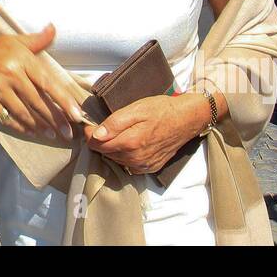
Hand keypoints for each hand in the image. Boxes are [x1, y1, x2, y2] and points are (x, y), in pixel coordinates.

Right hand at [0, 24, 84, 140]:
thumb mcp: (14, 40)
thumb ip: (38, 40)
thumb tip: (53, 28)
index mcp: (21, 58)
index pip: (48, 83)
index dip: (64, 101)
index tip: (77, 115)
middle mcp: (10, 73)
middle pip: (38, 101)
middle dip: (55, 120)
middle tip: (68, 133)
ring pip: (24, 112)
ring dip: (40, 126)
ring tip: (52, 134)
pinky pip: (7, 117)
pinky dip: (21, 127)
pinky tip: (31, 132)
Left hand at [84, 94, 209, 174]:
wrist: (187, 119)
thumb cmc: (162, 109)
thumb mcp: (137, 109)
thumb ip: (115, 123)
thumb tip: (96, 135)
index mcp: (129, 143)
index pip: (96, 145)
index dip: (89, 134)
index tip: (89, 125)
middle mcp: (135, 159)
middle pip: (105, 154)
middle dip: (100, 141)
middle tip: (103, 127)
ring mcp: (143, 165)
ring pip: (116, 160)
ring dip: (112, 149)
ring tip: (117, 133)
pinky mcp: (150, 168)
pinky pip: (129, 165)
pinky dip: (124, 156)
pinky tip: (129, 144)